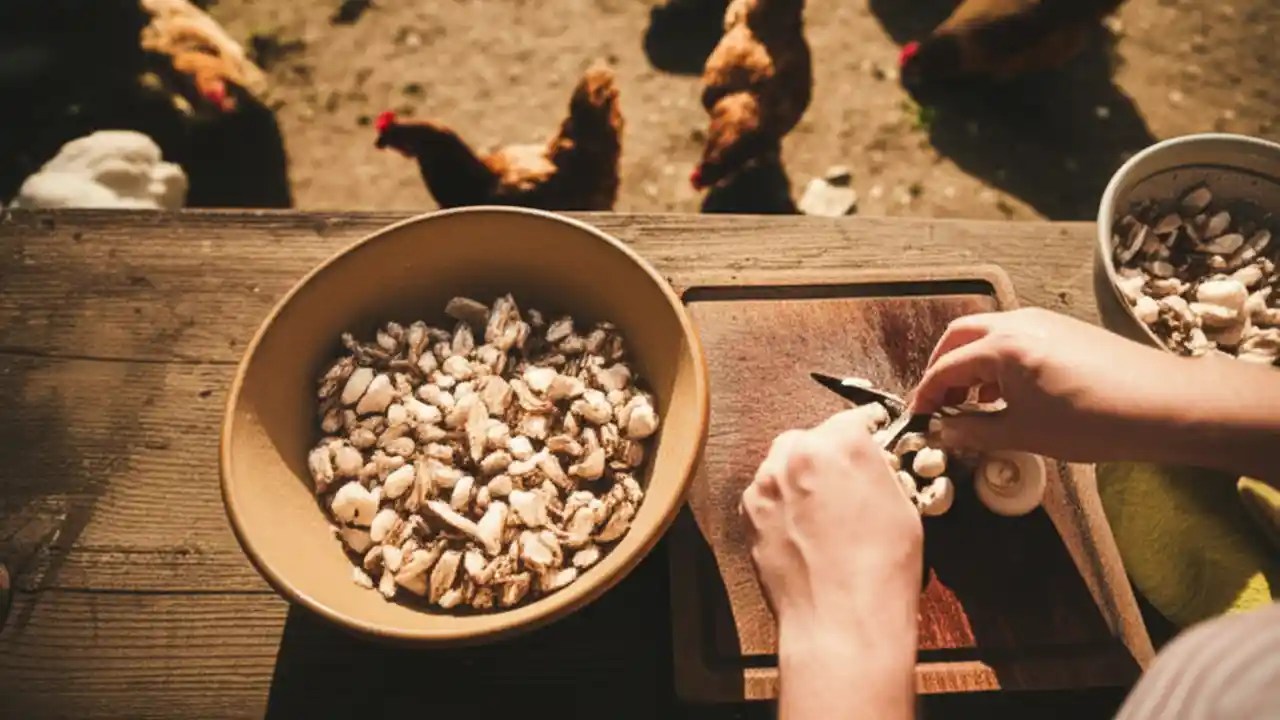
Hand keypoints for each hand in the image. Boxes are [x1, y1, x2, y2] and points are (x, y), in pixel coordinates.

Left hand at [742, 408, 920, 719]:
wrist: (839, 621)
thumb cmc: (880, 571)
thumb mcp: (903, 507)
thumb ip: (879, 471)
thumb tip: (873, 462)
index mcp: (843, 444)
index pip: (853, 419)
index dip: (865, 431)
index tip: (869, 436)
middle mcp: (798, 454)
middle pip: (811, 439)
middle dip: (826, 455)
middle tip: (844, 483)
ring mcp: (768, 483)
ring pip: (782, 465)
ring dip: (800, 478)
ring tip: (822, 512)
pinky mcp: (750, 512)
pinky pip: (766, 494)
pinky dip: (781, 503)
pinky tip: (802, 530)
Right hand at [910, 307, 1203, 461]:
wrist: (1163, 404)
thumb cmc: (1091, 421)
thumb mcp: (1024, 433)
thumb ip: (974, 431)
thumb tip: (943, 432)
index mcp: (1000, 347)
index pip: (945, 367)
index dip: (925, 394)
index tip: (917, 418)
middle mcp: (1016, 323)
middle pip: (959, 337)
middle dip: (942, 368)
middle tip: (939, 403)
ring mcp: (1042, 322)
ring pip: (987, 334)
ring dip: (970, 363)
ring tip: (973, 404)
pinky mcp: (1063, 329)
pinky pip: (1014, 337)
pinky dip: (997, 360)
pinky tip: (1008, 393)